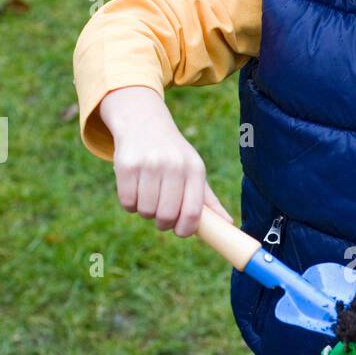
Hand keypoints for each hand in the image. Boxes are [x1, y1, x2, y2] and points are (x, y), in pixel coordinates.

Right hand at [99, 86, 233, 236]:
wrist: (143, 122)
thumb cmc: (174, 155)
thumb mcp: (194, 170)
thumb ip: (209, 199)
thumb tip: (228, 224)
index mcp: (195, 169)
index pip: (193, 212)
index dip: (185, 230)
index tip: (180, 231)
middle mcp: (174, 165)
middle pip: (167, 215)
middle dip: (163, 224)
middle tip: (161, 217)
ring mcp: (150, 164)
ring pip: (146, 211)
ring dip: (145, 212)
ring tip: (148, 198)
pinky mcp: (127, 165)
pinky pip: (128, 202)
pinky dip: (130, 205)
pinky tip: (135, 191)